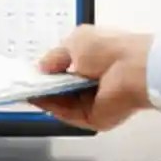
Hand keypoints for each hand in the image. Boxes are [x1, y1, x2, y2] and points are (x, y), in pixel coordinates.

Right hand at [30, 25, 152, 131]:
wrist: (134, 70)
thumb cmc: (108, 49)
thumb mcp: (75, 42)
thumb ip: (55, 56)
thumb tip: (42, 67)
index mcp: (94, 60)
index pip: (68, 69)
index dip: (50, 70)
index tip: (33, 72)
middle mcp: (94, 82)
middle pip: (64, 89)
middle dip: (45, 86)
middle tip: (26, 83)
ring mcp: (94, 102)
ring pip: (63, 103)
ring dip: (46, 97)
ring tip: (28, 90)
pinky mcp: (94, 118)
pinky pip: (69, 115)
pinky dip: (53, 107)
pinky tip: (38, 99)